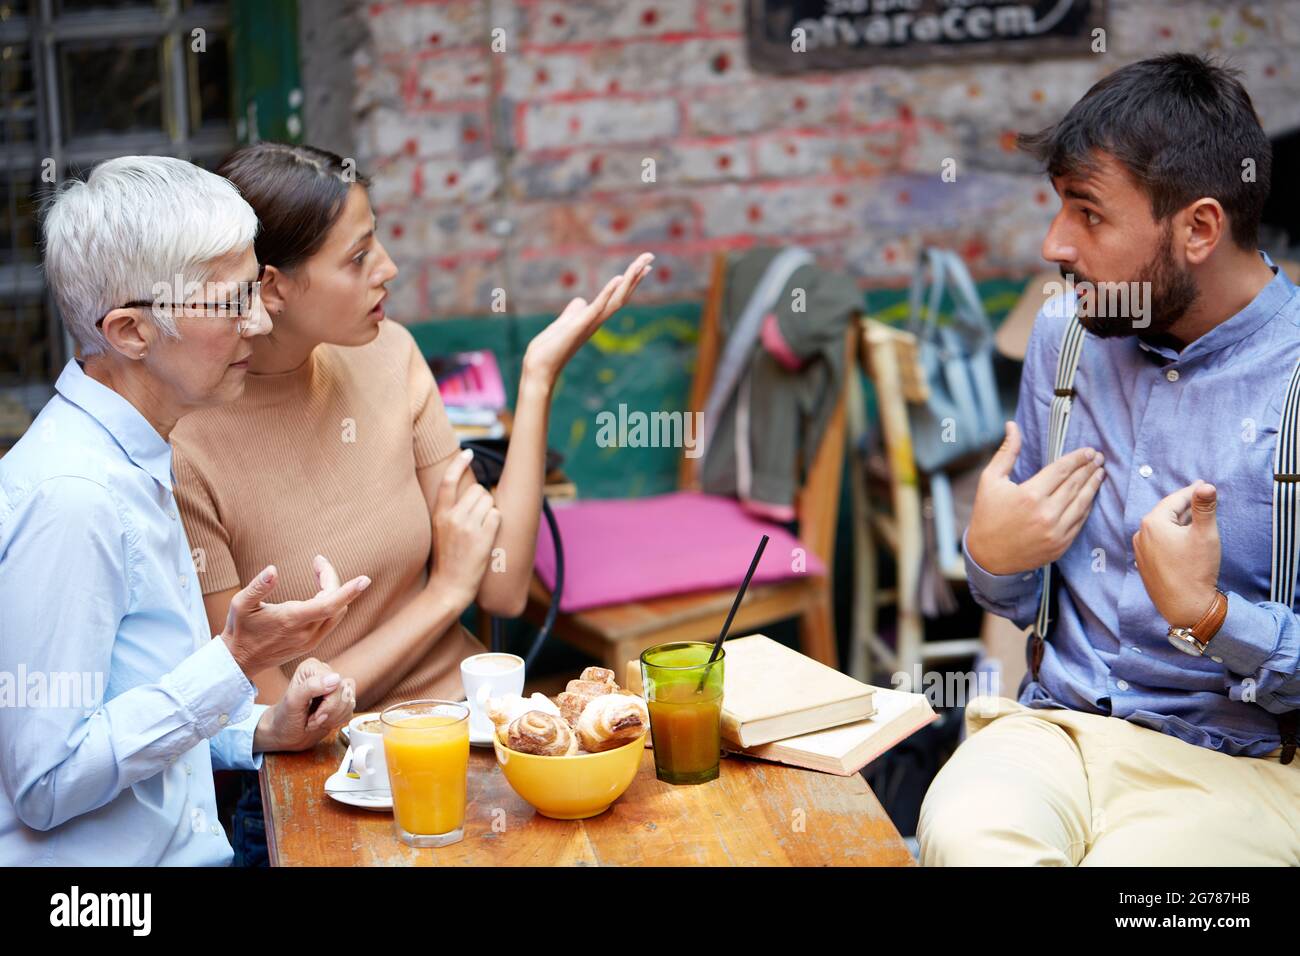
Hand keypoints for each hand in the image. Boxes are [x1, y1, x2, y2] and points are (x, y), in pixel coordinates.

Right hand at [220, 556, 369, 678]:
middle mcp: (306, 633)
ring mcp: (311, 641)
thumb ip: (257, 587)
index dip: (349, 592)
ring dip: (334, 591)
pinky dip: (332, 603)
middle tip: (317, 562)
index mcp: (292, 621)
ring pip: (337, 613)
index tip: (365, 579)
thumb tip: (273, 569)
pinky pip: (331, 621)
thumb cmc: (239, 630)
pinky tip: (319, 591)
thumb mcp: (240, 605)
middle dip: (332, 579)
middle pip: (336, 604)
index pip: (329, 605)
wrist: (239, 661)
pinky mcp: (311, 644)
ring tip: (317, 572)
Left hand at [253, 658, 355, 752]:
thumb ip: (311, 687)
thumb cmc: (284, 718)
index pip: (336, 683)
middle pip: (344, 692)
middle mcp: (325, 674)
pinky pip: (350, 709)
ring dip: (333, 718)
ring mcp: (334, 687)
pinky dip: (338, 720)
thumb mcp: (293, 702)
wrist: (285, 734)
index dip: (328, 704)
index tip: (313, 714)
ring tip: (316, 720)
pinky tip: (324, 721)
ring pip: (349, 701)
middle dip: (330, 712)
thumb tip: (335, 678)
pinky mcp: (340, 699)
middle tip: (312, 719)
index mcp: (312, 668)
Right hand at [429, 449, 501, 607]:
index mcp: (439, 514)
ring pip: (490, 501)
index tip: (468, 452)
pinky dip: (496, 524)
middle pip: (479, 490)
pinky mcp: (483, 536)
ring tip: (481, 532)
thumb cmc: (447, 561)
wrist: (449, 588)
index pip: (448, 481)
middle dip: (482, 501)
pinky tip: (487, 539)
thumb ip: (450, 512)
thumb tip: (469, 493)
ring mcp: (468, 526)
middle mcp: (452, 517)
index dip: (459, 464)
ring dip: (490, 513)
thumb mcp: (440, 532)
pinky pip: (497, 515)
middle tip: (477, 522)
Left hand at [520, 253, 653, 386]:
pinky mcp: (580, 324)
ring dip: (629, 281)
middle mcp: (597, 320)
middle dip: (636, 275)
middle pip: (623, 294)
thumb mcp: (565, 322)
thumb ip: (575, 310)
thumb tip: (580, 300)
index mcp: (594, 317)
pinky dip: (608, 292)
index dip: (630, 280)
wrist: (540, 365)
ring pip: (616, 299)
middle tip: (650, 256)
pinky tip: (618, 278)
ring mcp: (591, 323)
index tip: (644, 265)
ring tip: (642, 264)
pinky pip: (598, 306)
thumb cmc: (551, 347)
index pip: (617, 296)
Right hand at [966, 421, 1106, 574]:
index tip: (1088, 450)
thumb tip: (1012, 425)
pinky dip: (1087, 506)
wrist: (987, 557)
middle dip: (1089, 468)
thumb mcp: (991, 480)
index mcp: (1029, 494)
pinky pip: (1080, 521)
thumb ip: (1007, 452)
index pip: (1062, 470)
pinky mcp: (1061, 544)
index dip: (1077, 458)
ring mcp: (1056, 531)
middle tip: (1098, 457)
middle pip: (1075, 484)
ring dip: (1094, 485)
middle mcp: (1046, 513)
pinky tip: (1091, 496)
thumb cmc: (987, 515)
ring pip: (1082, 502)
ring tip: (1100, 473)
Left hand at [1133, 480, 1220, 626]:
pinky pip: (1158, 543)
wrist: (1185, 607)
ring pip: (1162, 528)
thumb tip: (1206, 485)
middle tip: (1197, 494)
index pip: (1175, 500)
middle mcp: (1141, 534)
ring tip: (1192, 513)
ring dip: (1177, 520)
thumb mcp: (1204, 534)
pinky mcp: (1144, 564)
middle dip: (1184, 504)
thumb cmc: (1195, 569)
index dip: (1191, 491)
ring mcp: (1140, 551)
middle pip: (1166, 513)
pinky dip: (1171, 536)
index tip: (1202, 485)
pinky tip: (1181, 537)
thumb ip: (1204, 507)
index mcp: (1152, 523)